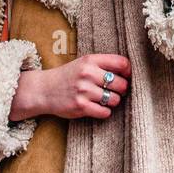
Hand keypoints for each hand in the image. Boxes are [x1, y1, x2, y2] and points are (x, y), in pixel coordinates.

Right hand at [10, 53, 130, 121]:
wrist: (44, 89)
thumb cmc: (68, 76)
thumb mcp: (84, 63)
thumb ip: (103, 65)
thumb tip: (130, 74)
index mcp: (90, 60)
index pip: (122, 63)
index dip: (129, 72)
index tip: (126, 77)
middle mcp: (88, 74)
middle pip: (122, 84)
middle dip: (122, 90)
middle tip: (115, 91)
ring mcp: (84, 90)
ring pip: (115, 100)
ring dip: (113, 102)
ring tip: (103, 99)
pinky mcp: (81, 106)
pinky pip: (105, 112)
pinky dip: (104, 112)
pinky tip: (96, 107)